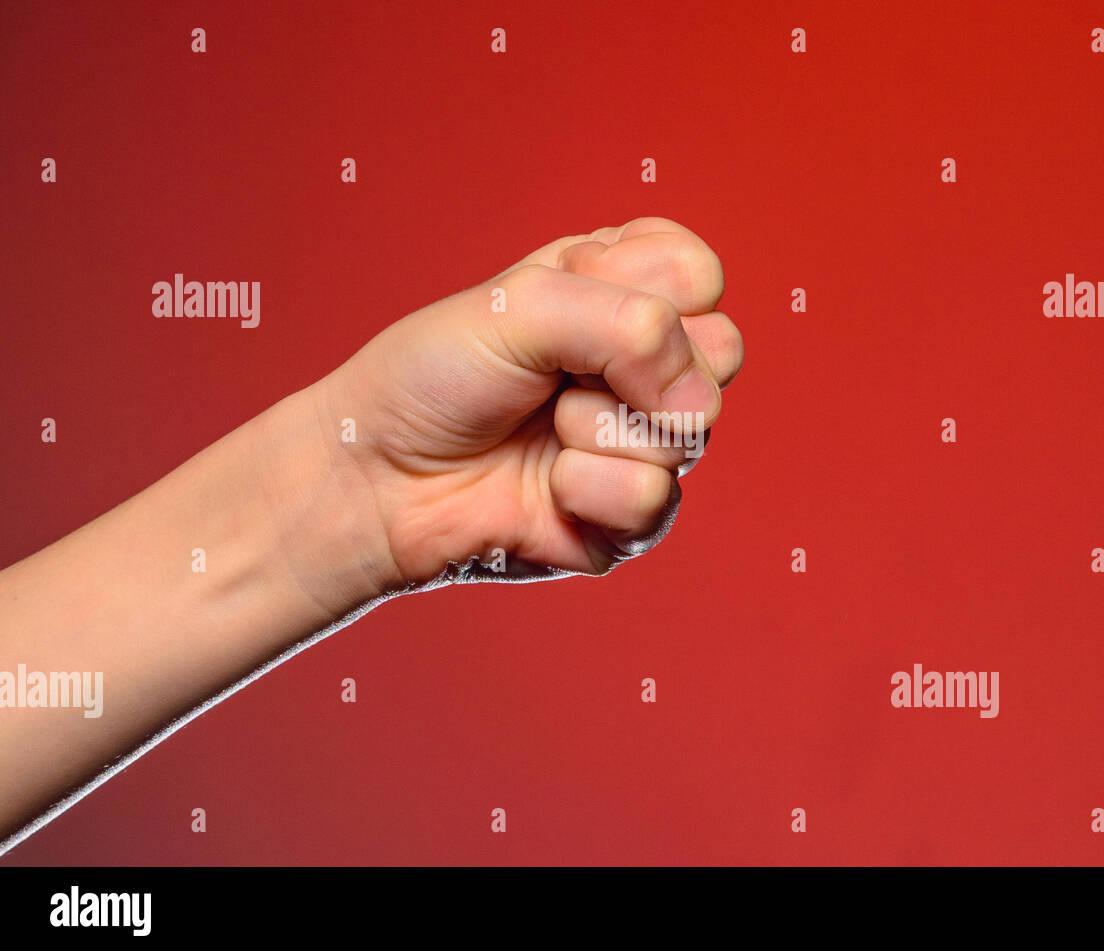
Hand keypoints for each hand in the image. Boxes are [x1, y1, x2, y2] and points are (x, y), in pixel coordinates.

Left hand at [318, 216, 744, 589]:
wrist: (378, 474)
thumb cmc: (435, 376)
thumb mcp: (522, 304)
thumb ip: (629, 321)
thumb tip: (695, 398)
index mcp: (625, 296)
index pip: (700, 274)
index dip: (639, 287)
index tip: (564, 298)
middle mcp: (648, 369)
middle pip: (721, 351)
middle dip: (630, 360)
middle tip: (557, 372)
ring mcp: (647, 445)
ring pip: (691, 430)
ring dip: (594, 427)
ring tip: (542, 430)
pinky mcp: (634, 519)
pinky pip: (653, 499)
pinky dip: (585, 490)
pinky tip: (547, 486)